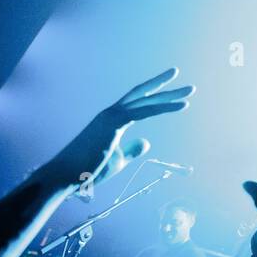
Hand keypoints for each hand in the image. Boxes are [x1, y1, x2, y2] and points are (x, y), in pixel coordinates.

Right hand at [46, 67, 193, 187]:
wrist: (66, 175)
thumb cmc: (89, 169)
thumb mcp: (118, 159)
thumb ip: (132, 149)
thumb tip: (146, 142)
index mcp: (111, 120)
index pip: (137, 102)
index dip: (155, 95)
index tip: (173, 89)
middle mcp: (111, 113)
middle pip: (142, 95)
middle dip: (164, 87)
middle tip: (185, 81)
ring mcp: (111, 116)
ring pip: (146, 101)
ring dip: (170, 95)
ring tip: (190, 90)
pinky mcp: (113, 123)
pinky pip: (144, 112)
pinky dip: (164, 107)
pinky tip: (183, 105)